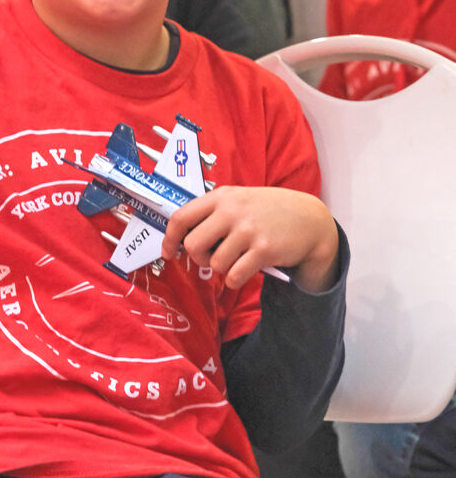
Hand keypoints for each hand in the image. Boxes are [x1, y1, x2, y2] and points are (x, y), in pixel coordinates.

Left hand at [161, 186, 338, 292]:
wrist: (309, 218)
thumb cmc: (267, 211)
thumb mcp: (239, 199)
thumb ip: (212, 213)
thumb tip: (180, 238)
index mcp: (221, 197)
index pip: (182, 218)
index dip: (169, 239)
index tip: (168, 253)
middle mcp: (232, 211)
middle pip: (193, 245)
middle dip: (199, 258)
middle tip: (211, 257)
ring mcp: (248, 230)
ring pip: (215, 264)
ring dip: (222, 269)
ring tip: (237, 259)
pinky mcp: (264, 250)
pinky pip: (234, 276)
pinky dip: (235, 279)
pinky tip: (246, 269)